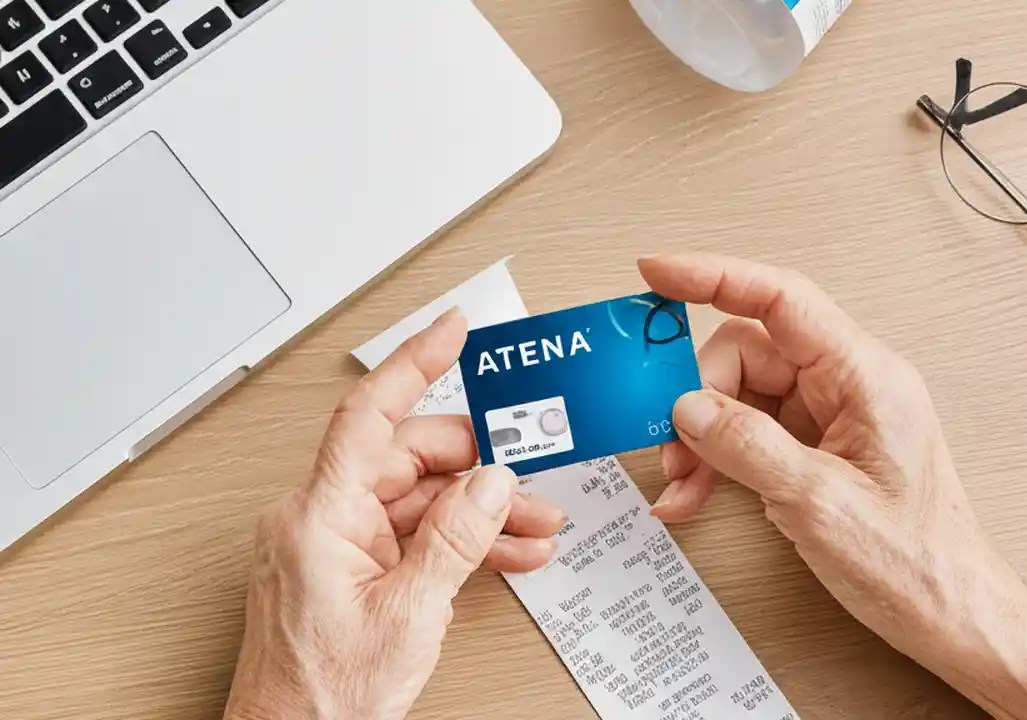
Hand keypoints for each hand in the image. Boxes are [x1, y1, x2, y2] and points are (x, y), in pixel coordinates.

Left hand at [223, 310, 565, 719]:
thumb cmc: (320, 696)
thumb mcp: (407, 614)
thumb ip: (454, 540)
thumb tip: (491, 484)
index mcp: (319, 515)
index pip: (369, 414)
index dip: (414, 362)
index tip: (452, 331)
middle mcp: (322, 518)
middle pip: (410, 459)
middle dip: (479, 466)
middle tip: (531, 471)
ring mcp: (337, 543)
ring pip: (421, 500)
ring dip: (482, 512)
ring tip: (538, 524)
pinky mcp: (352, 568)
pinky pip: (413, 536)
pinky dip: (461, 543)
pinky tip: (508, 552)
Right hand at [639, 253, 1026, 719]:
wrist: (952, 617)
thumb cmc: (914, 563)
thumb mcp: (817, 502)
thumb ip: (746, 444)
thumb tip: (689, 407)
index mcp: (865, 375)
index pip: (780, 298)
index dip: (712, 276)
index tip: (656, 271)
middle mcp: (850, 385)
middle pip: (749, 352)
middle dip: (697, 394)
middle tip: (667, 440)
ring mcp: (834, 417)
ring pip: (743, 396)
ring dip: (701, 435)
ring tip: (681, 480)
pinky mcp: (821, 449)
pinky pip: (753, 433)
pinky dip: (719, 459)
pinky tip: (695, 492)